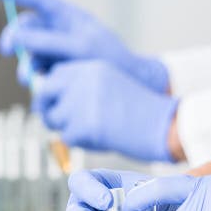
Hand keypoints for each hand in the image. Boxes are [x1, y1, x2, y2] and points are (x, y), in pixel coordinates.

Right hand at [0, 0, 169, 92]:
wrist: (131, 88)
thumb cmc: (111, 61)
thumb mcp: (81, 48)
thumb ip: (49, 41)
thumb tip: (19, 38)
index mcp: (69, 18)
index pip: (38, 1)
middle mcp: (61, 34)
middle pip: (27, 30)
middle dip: (15, 38)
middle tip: (9, 49)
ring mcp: (59, 55)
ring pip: (31, 56)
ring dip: (26, 66)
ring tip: (29, 78)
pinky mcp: (60, 75)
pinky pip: (40, 76)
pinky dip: (37, 83)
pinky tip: (40, 90)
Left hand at [32, 60, 177, 161]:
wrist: (165, 125)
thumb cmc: (144, 112)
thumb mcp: (112, 88)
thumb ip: (84, 90)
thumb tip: (53, 107)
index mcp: (91, 67)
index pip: (56, 74)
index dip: (52, 91)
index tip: (54, 105)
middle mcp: (82, 80)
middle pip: (45, 93)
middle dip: (46, 109)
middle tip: (55, 123)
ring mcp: (81, 102)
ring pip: (55, 119)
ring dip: (68, 130)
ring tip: (94, 133)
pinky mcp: (83, 125)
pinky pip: (68, 138)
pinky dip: (81, 143)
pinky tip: (102, 140)